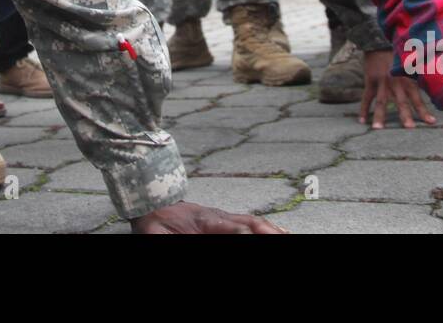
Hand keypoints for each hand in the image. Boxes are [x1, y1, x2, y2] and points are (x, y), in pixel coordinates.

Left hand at [130, 202, 286, 233]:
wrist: (154, 204)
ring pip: (254, 221)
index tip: (255, 235)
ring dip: (272, 229)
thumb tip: (177, 238)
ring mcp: (225, 217)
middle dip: (267, 231)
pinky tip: (280, 232)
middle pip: (249, 222)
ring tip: (288, 235)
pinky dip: (268, 227)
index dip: (242, 232)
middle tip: (282, 237)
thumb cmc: (156, 222)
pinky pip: (251, 223)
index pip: (230, 225)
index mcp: (204, 220)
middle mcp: (219, 216)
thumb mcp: (155, 233)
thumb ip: (165, 239)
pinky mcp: (226, 221)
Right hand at [359, 49, 437, 128]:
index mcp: (407, 79)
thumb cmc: (397, 56)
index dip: (424, 110)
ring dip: (380, 115)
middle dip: (405, 115)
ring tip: (378, 128)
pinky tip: (362, 121)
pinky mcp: (370, 81)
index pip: (417, 98)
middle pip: (400, 101)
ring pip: (381, 101)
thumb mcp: (410, 65)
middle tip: (410, 128)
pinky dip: (363, 109)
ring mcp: (381, 82)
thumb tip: (434, 87)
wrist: (378, 43)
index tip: (431, 122)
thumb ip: (418, 78)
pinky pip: (366, 97)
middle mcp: (395, 82)